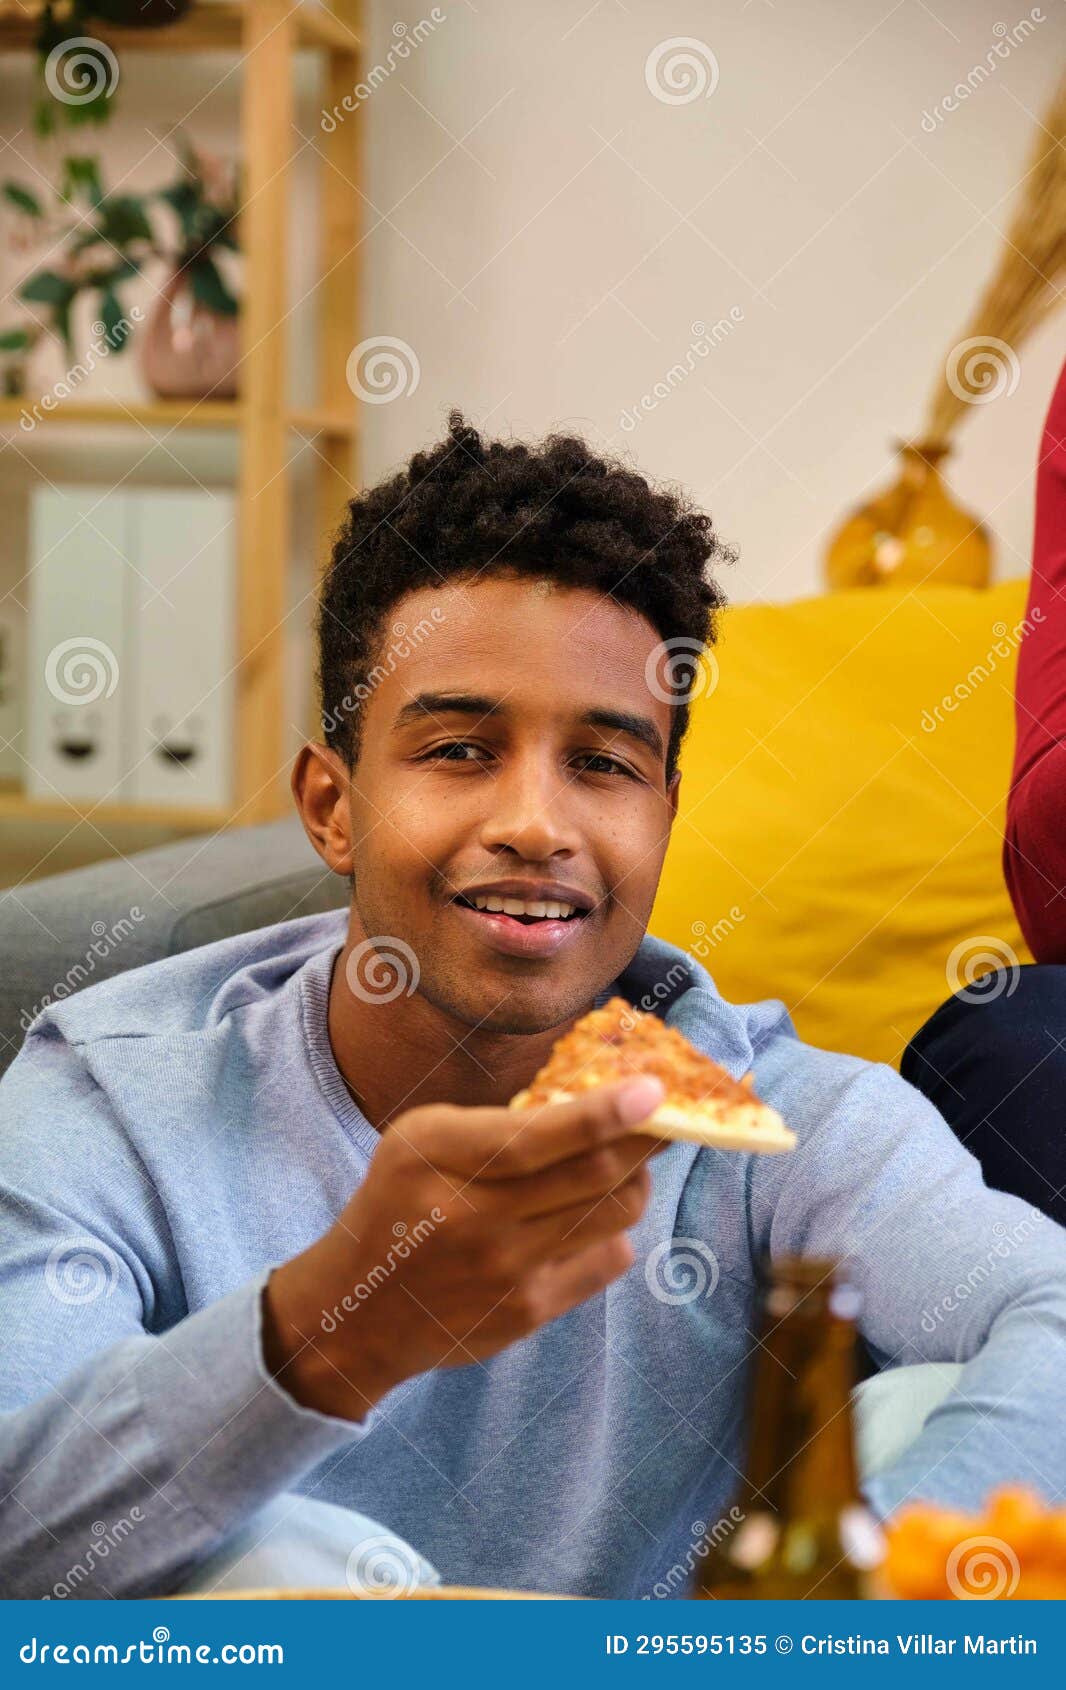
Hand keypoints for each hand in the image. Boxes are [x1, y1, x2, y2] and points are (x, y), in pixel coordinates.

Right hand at [262, 1074, 666, 1420]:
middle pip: (592, 1174)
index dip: (603, 1113)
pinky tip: (594, 1212)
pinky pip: (607, 1257)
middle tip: (671, 1112)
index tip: (653, 1090)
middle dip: (647, 1137)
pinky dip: (614, 1227)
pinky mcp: (528, 1312)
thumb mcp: (421, 1141)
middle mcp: (471, 1217)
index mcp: (436, 1156)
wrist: (357, 1313)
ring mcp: (504, 1271)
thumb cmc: (399, 1204)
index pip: (534, 1137)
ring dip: (637, 1178)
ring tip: (630, 1159)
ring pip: (612, 1214)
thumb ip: (497, 1122)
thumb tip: (599, 1095)